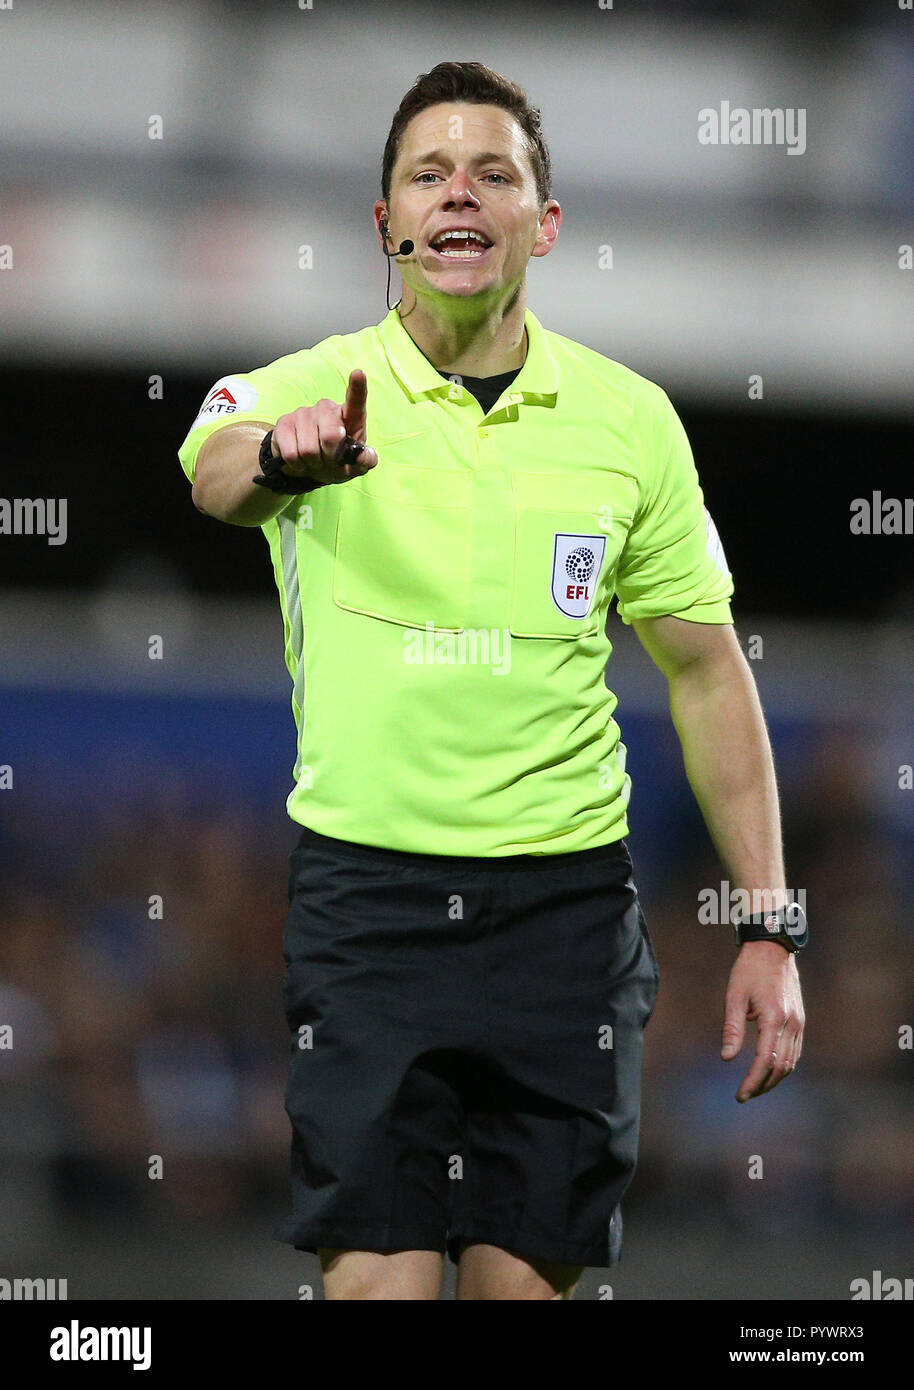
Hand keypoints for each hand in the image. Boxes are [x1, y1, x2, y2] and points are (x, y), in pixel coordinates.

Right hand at [270, 369, 378, 483]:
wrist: (309, 466)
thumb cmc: (338, 461)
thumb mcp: (356, 465)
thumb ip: (366, 460)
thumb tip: (363, 455)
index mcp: (349, 415)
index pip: (355, 400)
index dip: (357, 387)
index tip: (358, 373)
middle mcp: (326, 408)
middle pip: (330, 436)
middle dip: (330, 457)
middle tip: (329, 460)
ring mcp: (303, 413)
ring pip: (308, 449)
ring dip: (313, 462)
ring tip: (314, 460)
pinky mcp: (284, 422)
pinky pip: (291, 453)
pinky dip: (297, 465)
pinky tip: (300, 460)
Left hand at [721, 940, 804, 1100]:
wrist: (772, 948)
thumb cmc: (749, 970)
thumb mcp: (734, 996)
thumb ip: (732, 1028)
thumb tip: (726, 1058)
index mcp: (773, 1017)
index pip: (764, 1060)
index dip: (753, 1081)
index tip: (740, 1095)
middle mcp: (791, 1023)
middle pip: (781, 1067)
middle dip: (763, 1085)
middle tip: (744, 1095)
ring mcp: (799, 1022)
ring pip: (791, 1062)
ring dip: (774, 1079)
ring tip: (755, 1087)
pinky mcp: (800, 1020)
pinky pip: (795, 1051)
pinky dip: (783, 1066)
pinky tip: (769, 1070)